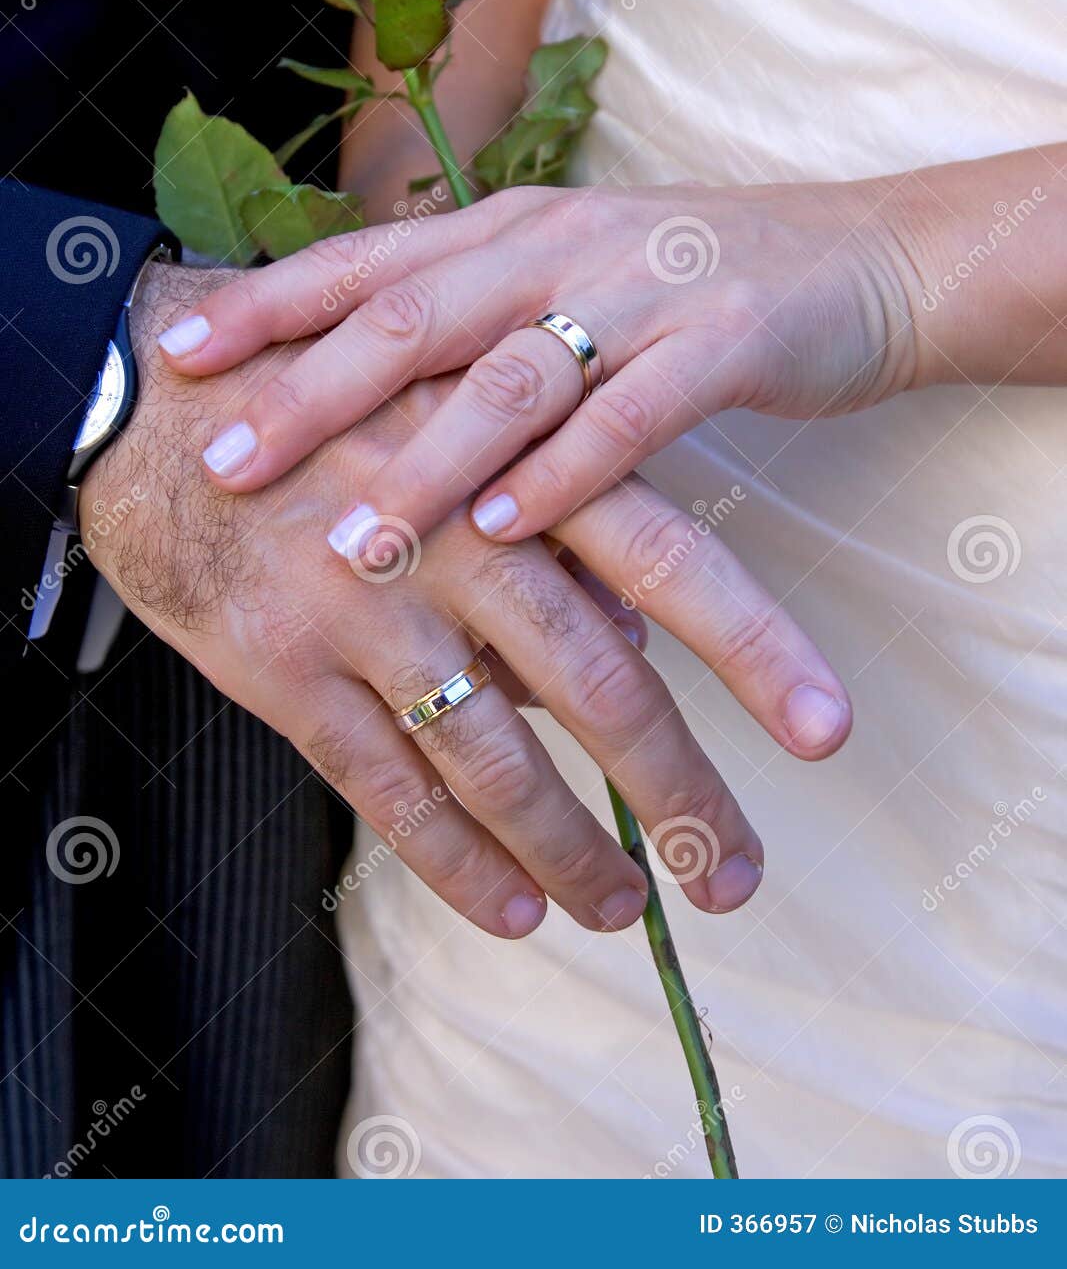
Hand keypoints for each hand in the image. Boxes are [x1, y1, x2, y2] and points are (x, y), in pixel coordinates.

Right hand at [86, 264, 815, 938]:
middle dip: (677, 792)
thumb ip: (547, 526)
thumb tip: (632, 638)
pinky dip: (455, 859)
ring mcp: (364, 607)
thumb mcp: (454, 423)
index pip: (669, 559)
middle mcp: (452, 535)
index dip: (756, 650)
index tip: (827, 733)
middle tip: (736, 873)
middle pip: (598, 684)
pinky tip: (511, 909)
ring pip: (494, 757)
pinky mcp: (282, 665)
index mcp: (515, 460)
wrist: (149, 397)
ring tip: (623, 909)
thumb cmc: (329, 406)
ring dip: (569, 849)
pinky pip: (385, 787)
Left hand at [157, 180, 917, 546]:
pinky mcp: (723, 341)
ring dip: (425, 463)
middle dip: (310, 393)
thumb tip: (359, 386)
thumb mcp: (569, 279)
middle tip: (224, 462)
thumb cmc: (693, 285)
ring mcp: (644, 289)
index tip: (182, 354)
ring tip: (353, 538)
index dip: (273, 304)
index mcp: (514, 228)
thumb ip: (477, 320)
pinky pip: (629, 417)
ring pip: (511, 377)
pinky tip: (506, 530)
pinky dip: (562, 477)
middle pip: (414, 318)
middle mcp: (562, 246)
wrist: (862, 259)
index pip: (371, 261)